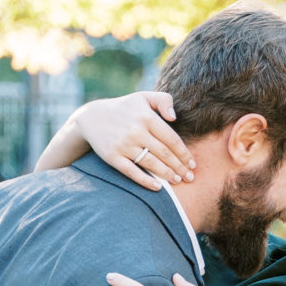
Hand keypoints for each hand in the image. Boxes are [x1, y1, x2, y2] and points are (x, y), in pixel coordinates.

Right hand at [79, 91, 194, 189]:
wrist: (92, 117)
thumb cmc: (125, 108)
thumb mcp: (143, 97)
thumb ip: (163, 100)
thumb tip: (174, 118)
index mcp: (146, 117)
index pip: (171, 139)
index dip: (184, 153)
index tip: (192, 164)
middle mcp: (135, 131)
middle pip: (164, 153)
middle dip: (179, 167)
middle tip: (190, 177)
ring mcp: (123, 145)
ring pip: (151, 164)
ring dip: (167, 175)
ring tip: (178, 181)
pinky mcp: (112, 157)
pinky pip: (132, 172)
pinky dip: (146, 181)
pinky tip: (158, 188)